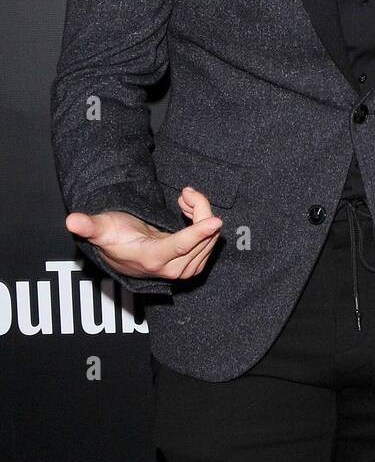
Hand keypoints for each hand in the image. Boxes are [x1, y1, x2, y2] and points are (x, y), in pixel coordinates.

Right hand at [65, 186, 222, 282]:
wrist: (123, 255)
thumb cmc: (114, 237)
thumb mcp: (101, 229)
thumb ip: (89, 225)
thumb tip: (71, 220)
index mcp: (152, 259)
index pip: (180, 246)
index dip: (198, 233)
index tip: (216, 220)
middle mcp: (171, 268)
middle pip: (201, 238)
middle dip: (200, 209)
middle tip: (184, 192)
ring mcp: (184, 269)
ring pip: (209, 240)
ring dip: (202, 214)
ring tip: (185, 200)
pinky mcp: (193, 264)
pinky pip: (209, 242)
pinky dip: (205, 224)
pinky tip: (191, 211)